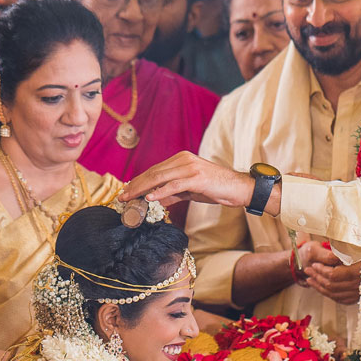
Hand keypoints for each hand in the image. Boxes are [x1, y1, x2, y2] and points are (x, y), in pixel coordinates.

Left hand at [120, 152, 254, 208]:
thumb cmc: (216, 188)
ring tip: (130, 198)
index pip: (155, 170)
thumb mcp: (190, 190)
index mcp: (181, 159)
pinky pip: (174, 185)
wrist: (238, 188)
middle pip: (153, 172)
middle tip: (122, 196)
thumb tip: (154, 200)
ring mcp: (190, 168)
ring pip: (159, 177)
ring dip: (142, 189)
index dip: (139, 180)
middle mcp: (183, 159)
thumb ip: (172, 193)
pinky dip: (160, 192)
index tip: (127, 191)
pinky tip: (149, 198)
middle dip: (136, 185)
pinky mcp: (196, 178)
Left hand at [299, 242, 360, 303]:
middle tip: (307, 270)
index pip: (333, 274)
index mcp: (358, 271)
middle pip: (331, 285)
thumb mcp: (360, 251)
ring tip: (309, 279)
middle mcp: (358, 285)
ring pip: (333, 294)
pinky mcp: (358, 299)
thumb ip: (345, 252)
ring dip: (319, 287)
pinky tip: (321, 288)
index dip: (321, 270)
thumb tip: (329, 248)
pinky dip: (328, 294)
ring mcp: (358, 294)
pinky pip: (339, 299)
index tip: (314, 264)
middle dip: (317, 277)